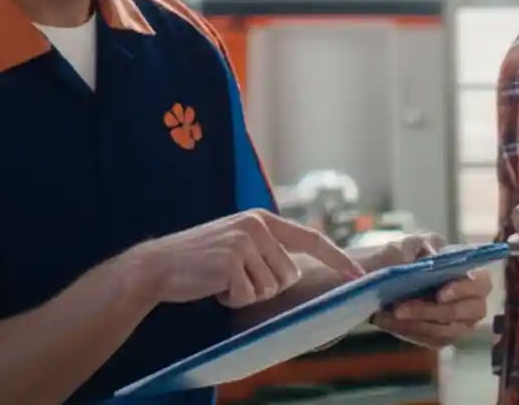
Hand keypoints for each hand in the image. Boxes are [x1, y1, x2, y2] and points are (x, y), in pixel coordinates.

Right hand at [123, 209, 364, 309]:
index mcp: (262, 219)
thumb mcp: (238, 243)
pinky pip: (248, 296)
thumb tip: (297, 270)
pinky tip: (213, 286)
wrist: (159, 265)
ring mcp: (244, 242)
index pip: (310, 238)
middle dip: (265, 286)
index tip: (358, 275)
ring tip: (221, 280)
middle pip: (288, 275)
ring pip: (269, 288)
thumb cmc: (200, 260)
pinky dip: (232, 299)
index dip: (337, 257)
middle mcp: (257, 225)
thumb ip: (267, 248)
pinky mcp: (231, 261)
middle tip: (234, 278)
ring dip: (246, 294)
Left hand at [368, 233, 492, 347]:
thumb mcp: (406, 244)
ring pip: (448, 330)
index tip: (440, 295)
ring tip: (393, 313)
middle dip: (434, 311)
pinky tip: (390, 321)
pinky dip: (410, 331)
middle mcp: (469, 300)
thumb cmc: (402, 258)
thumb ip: (416, 245)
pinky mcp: (441, 337)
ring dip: (418, 322)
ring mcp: (458, 322)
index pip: (481, 283)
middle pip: (469, 313)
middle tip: (402, 308)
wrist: (379, 280)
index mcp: (466, 273)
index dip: (464, 290)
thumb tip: (426, 258)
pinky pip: (432, 339)